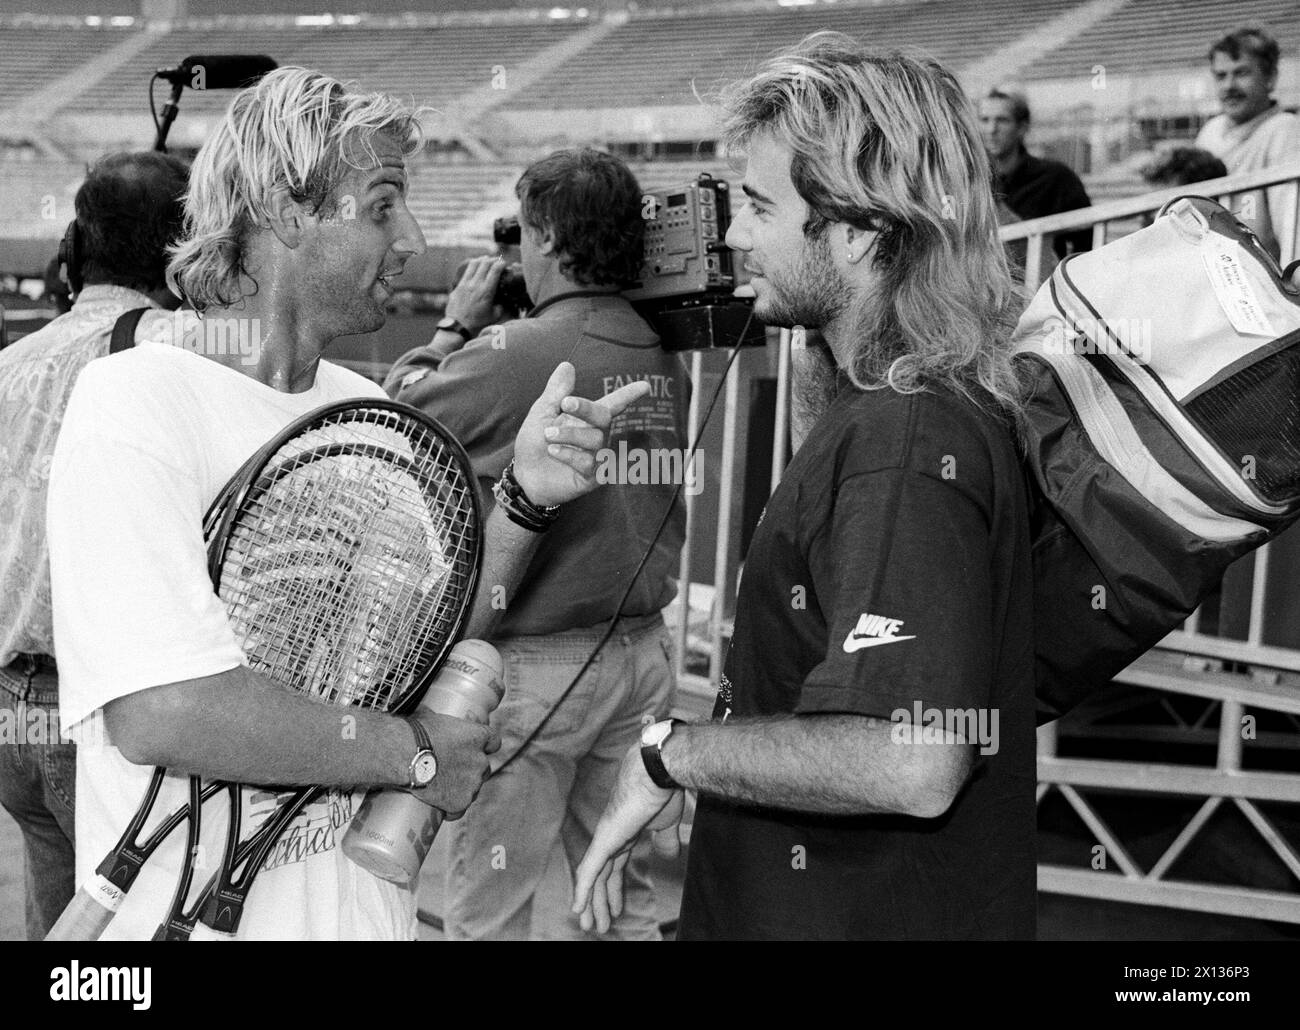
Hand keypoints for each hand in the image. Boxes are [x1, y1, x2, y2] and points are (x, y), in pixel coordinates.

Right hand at [406, 710, 499, 816]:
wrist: (404, 757)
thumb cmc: (415, 733)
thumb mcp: (432, 717)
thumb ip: (439, 722)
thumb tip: (428, 714)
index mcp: (478, 736)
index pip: (494, 741)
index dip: (485, 746)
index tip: (475, 748)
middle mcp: (480, 761)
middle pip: (484, 768)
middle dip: (471, 769)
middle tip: (451, 770)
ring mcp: (472, 783)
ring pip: (473, 789)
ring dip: (462, 788)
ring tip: (440, 788)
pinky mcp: (460, 802)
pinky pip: (459, 809)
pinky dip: (451, 808)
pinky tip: (440, 806)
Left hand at [445, 255, 506, 335]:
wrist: (458, 327)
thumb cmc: (477, 323)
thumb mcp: (494, 316)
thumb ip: (500, 306)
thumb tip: (503, 300)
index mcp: (486, 291)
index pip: (495, 270)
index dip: (501, 263)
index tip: (505, 264)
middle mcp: (476, 284)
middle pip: (485, 263)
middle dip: (493, 259)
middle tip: (497, 260)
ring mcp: (465, 284)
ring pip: (474, 264)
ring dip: (482, 260)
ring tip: (486, 260)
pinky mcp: (458, 286)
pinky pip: (466, 271)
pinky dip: (472, 266)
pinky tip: (475, 267)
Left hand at [512, 361, 650, 507]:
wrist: (523, 475)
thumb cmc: (534, 443)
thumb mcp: (542, 413)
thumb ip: (556, 392)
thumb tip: (567, 365)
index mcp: (586, 418)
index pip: (613, 404)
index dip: (629, 395)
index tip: (645, 386)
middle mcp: (595, 436)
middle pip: (604, 417)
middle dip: (586, 408)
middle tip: (565, 404)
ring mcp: (596, 457)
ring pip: (595, 439)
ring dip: (569, 434)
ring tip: (547, 435)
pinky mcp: (592, 477)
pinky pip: (589, 462)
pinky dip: (569, 454)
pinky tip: (553, 452)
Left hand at [571, 742, 681, 933]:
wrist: (660, 772)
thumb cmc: (663, 791)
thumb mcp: (666, 824)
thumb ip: (664, 841)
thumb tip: (668, 855)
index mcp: (625, 832)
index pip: (615, 866)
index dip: (614, 889)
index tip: (615, 909)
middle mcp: (612, 835)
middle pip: (602, 875)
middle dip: (600, 901)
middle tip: (598, 925)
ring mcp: (606, 837)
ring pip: (594, 877)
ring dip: (591, 903)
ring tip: (591, 926)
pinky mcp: (605, 838)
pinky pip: (589, 869)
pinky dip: (582, 890)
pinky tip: (578, 908)